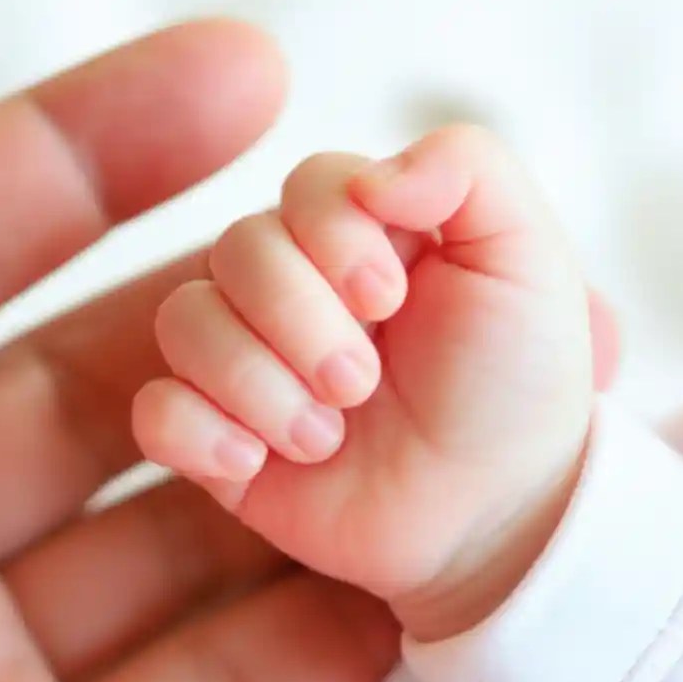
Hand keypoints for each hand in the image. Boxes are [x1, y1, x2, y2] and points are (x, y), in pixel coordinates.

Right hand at [134, 127, 618, 642]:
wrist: (498, 512)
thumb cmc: (515, 385)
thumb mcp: (527, 260)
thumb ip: (469, 168)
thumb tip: (374, 172)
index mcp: (360, 233)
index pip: (305, 188)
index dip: (334, 236)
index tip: (391, 300)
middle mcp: (292, 286)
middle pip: (236, 250)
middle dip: (300, 320)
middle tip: (364, 383)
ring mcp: (249, 360)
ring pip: (184, 323)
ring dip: (256, 381)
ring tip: (327, 437)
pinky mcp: (219, 434)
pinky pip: (155, 412)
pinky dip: (197, 432)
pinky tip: (255, 463)